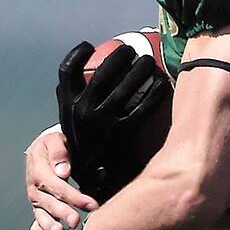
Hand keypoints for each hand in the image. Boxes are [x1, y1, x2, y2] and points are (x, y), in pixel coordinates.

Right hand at [26, 126, 96, 229]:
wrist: (44, 150)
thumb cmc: (52, 146)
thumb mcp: (55, 140)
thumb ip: (59, 153)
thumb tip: (62, 170)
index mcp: (38, 169)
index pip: (56, 185)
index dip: (73, 196)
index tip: (90, 204)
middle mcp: (35, 187)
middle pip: (49, 202)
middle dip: (63, 213)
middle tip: (75, 221)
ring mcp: (37, 199)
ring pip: (41, 214)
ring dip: (49, 225)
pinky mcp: (39, 207)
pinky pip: (36, 222)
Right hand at [55, 38, 169, 201]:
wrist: (90, 183)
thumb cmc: (83, 148)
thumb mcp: (69, 124)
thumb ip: (75, 101)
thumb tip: (85, 76)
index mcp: (67, 106)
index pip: (67, 71)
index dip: (77, 54)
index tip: (88, 46)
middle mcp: (83, 111)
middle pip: (104, 70)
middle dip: (120, 56)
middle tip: (130, 51)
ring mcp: (104, 121)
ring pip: (127, 84)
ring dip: (141, 68)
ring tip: (148, 62)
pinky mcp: (124, 132)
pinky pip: (144, 105)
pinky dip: (155, 91)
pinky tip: (162, 84)